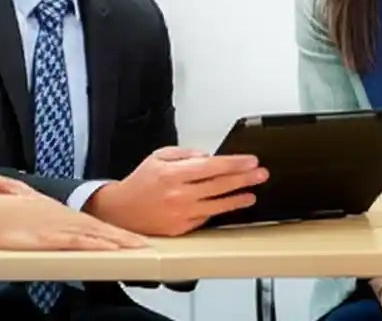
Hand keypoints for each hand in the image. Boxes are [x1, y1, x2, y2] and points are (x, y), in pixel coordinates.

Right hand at [0, 195, 149, 251]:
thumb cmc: (2, 213)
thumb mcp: (29, 212)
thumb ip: (45, 218)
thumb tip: (52, 224)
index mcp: (60, 213)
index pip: (94, 224)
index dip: (116, 232)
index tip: (133, 239)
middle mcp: (64, 219)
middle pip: (101, 230)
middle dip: (125, 238)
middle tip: (147, 246)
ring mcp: (58, 228)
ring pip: (95, 236)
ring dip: (118, 243)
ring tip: (138, 249)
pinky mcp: (49, 239)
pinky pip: (77, 243)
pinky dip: (96, 246)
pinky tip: (109, 250)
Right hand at [85, 146, 267, 235]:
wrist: (121, 211)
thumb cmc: (140, 183)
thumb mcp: (158, 157)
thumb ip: (184, 154)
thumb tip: (208, 157)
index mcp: (173, 174)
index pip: (212, 167)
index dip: (234, 164)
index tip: (250, 161)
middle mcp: (179, 194)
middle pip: (219, 185)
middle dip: (244, 179)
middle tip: (260, 175)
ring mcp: (181, 213)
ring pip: (217, 205)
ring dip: (238, 199)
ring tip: (251, 195)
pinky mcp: (182, 228)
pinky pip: (206, 218)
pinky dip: (219, 211)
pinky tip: (230, 206)